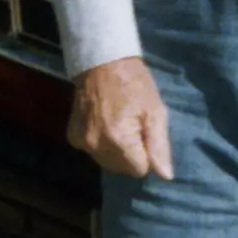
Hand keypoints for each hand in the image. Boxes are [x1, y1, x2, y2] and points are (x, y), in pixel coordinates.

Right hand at [68, 57, 171, 178]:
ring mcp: (81, 142)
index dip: (146, 155)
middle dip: (131, 155)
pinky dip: (100, 143)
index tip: (145, 134)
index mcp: (119, 141)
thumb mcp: (155, 111)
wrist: (101, 61)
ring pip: (106, 162)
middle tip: (134, 127)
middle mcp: (96, 146)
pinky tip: (104, 123)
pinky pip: (92, 151)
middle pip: (121, 169)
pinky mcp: (72, 137)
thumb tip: (165, 176)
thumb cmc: (135, 84)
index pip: (139, 170)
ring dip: (116, 151)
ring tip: (120, 124)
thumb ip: (160, 146)